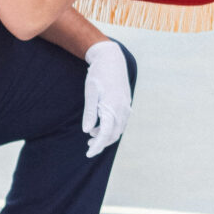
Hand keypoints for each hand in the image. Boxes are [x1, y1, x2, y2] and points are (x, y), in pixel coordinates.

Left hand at [82, 39, 132, 156]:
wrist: (112, 58)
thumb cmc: (98, 74)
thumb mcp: (90, 91)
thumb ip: (89, 112)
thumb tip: (86, 131)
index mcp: (112, 106)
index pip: (105, 133)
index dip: (97, 146)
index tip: (88, 154)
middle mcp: (122, 108)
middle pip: (113, 134)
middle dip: (101, 143)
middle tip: (88, 147)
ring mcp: (126, 106)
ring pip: (118, 129)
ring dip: (106, 136)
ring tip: (91, 135)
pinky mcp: (126, 104)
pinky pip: (121, 122)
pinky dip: (112, 128)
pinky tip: (100, 125)